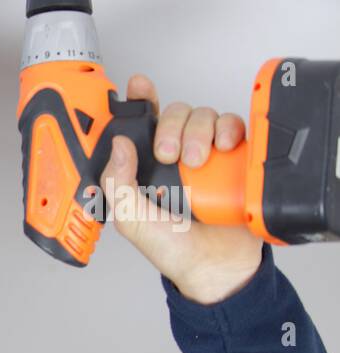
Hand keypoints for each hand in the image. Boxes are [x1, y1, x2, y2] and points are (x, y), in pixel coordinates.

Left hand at [99, 74, 263, 304]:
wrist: (214, 267)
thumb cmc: (171, 247)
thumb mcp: (131, 218)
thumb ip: (117, 183)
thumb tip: (119, 145)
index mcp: (144, 166)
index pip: (141, 124)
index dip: (139, 100)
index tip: (138, 86)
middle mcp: (175, 156)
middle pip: (175, 113)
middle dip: (171, 127)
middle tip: (168, 155)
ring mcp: (207, 155)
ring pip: (204, 116)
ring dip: (199, 132)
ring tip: (197, 163)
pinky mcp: (235, 158)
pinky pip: (235, 127)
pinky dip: (230, 131)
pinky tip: (223, 150)